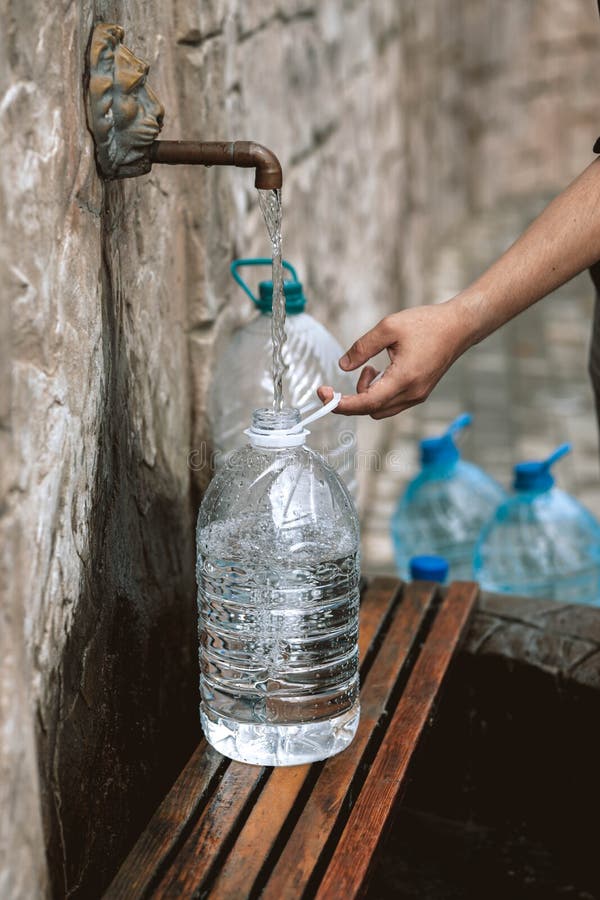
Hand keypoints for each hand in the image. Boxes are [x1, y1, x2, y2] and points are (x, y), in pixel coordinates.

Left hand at [318, 299, 472, 417]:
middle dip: (354, 396)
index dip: (341, 403)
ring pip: (381, 410)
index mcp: (404, 378)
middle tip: (357, 370)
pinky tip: (381, 372)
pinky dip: (379, 393)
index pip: (366, 403)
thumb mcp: (389, 327)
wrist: (459, 327)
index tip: (324, 395)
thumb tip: (343, 365)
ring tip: (371, 368)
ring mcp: (417, 396)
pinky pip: (391, 404)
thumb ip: (362, 347)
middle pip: (371, 411)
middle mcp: (411, 393)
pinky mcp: (419, 393)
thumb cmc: (427, 324)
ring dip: (368, 394)